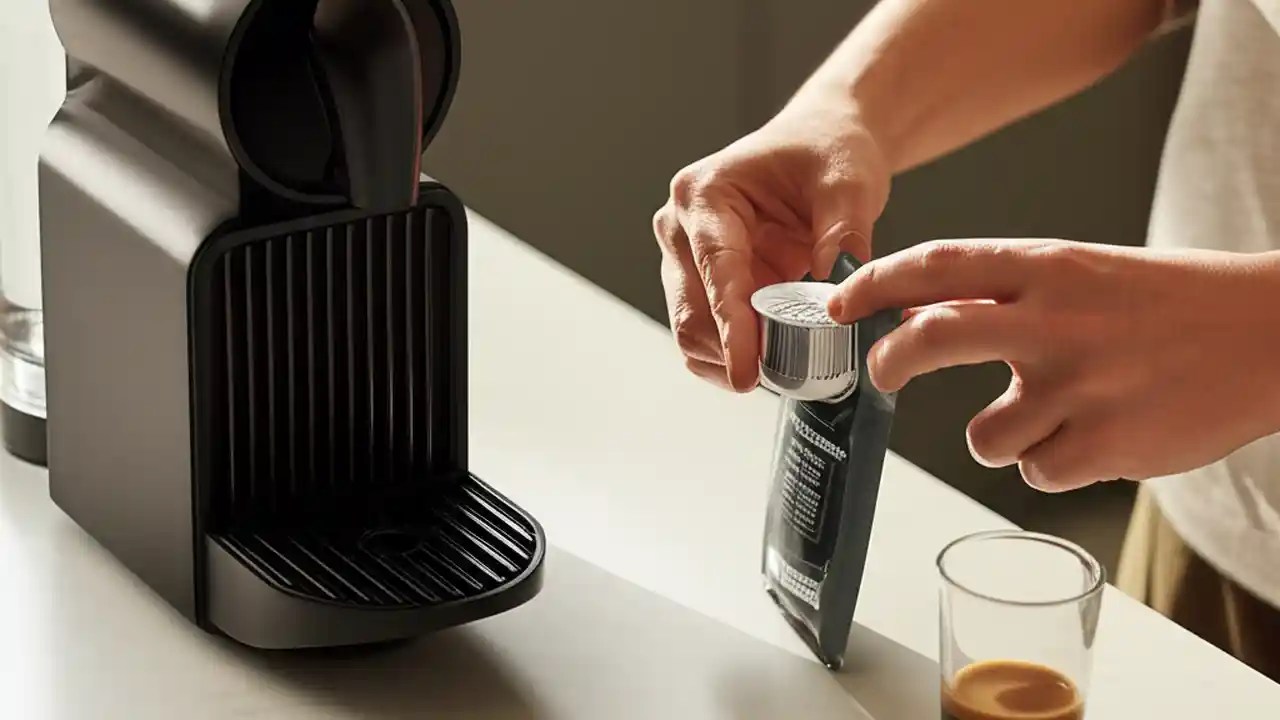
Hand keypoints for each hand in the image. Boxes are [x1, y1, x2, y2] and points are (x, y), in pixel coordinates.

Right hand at [653, 101, 890, 390]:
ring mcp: (687, 260)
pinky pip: (710, 336)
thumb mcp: (848, 182)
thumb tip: (837, 291)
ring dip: (732, 360)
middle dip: (731, 353)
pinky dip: (737, 356)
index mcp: (705, 195)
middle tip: (783, 381)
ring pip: (693, 332)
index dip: (730, 328)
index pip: (714, 270)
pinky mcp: (705, 285)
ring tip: (785, 372)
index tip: (745, 374)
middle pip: (691, 312)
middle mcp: (682, 229)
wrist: (823, 144)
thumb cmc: (827, 150)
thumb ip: (844, 233)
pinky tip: (772, 363)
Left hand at [827, 239, 1279, 491]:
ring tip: (1061, 413)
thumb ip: (1005, 291)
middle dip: (890, 361)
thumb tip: (917, 311)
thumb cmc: (1167, 305)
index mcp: (1048, 267)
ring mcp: (1079, 385)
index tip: (838, 301)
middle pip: (932, 337)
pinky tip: (1097, 436)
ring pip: (986, 435)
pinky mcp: (1105, 443)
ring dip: (1005, 434)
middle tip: (882, 374)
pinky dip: (1053, 462)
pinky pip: (1035, 471)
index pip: (937, 264)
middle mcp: (1054, 321)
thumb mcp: (1082, 273)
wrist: (1271, 335)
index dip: (875, 282)